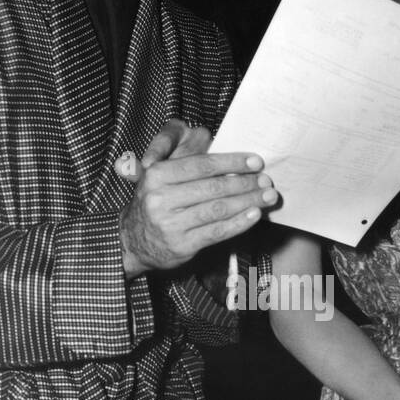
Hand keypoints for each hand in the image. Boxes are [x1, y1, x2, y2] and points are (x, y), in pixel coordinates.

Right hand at [118, 119, 276, 275]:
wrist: (131, 240)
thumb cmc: (155, 203)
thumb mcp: (160, 176)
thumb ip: (186, 161)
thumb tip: (225, 154)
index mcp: (157, 175)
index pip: (202, 165)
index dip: (233, 162)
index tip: (256, 161)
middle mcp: (161, 198)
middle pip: (213, 187)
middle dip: (245, 183)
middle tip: (267, 180)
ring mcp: (170, 223)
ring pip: (218, 209)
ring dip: (248, 201)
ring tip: (268, 196)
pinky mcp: (181, 244)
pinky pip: (217, 231)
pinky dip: (239, 223)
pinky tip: (254, 215)